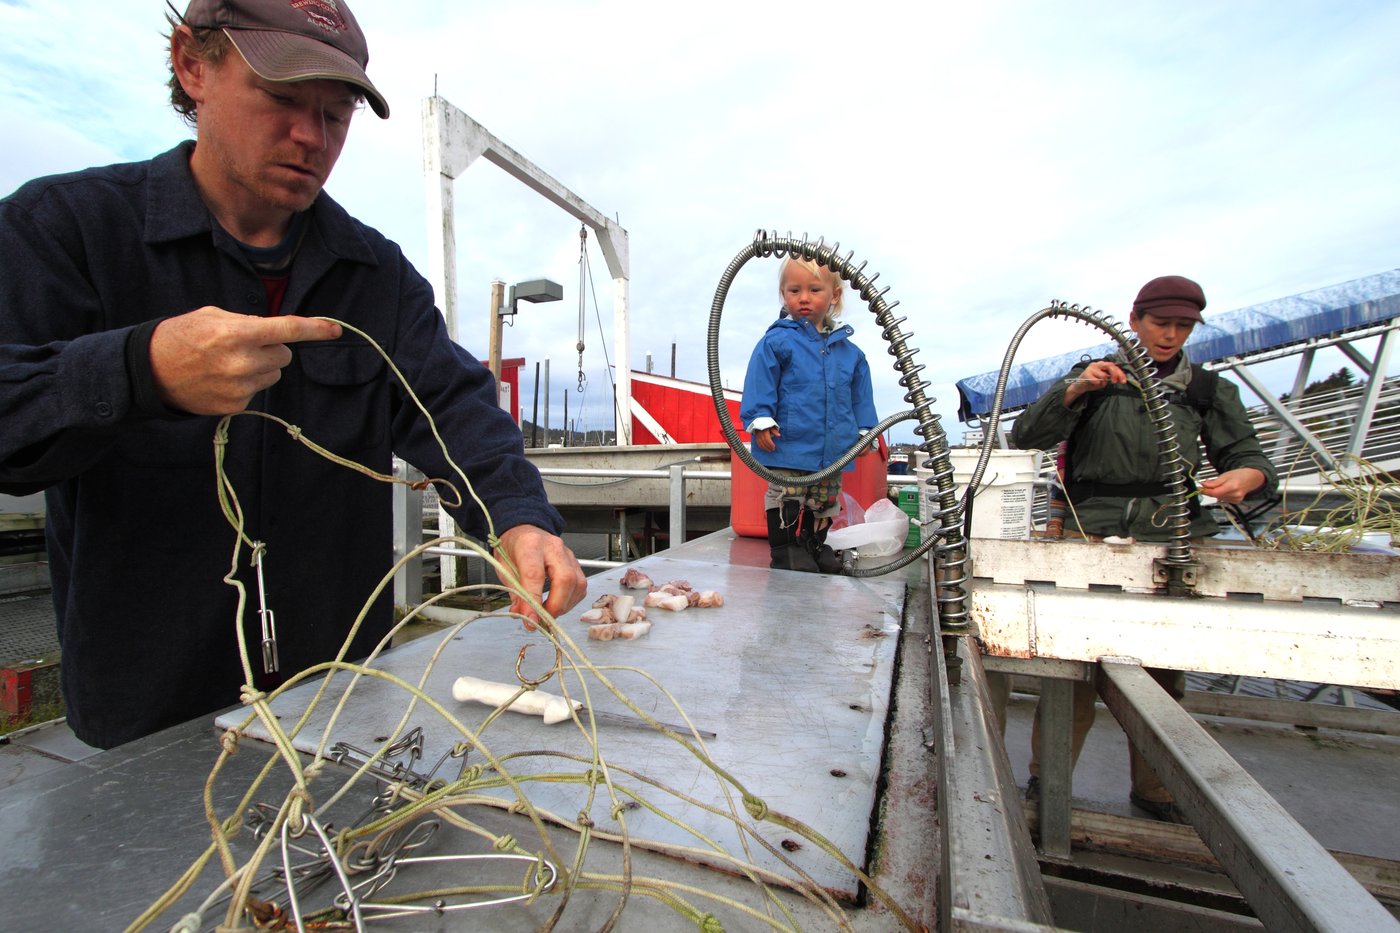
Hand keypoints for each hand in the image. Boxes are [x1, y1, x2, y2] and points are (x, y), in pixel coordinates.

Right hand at [149, 307, 342, 414]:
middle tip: (241, 346)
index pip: (287, 330)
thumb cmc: (182, 336)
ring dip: (260, 367)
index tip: (336, 330)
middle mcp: (243, 362)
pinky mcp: (236, 405)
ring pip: (274, 374)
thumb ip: (249, 322)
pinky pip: (258, 390)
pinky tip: (220, 379)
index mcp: (238, 334)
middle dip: (271, 349)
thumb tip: (275, 332)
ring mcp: (241, 387)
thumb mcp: (213, 316)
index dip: (315, 329)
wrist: (149, 370)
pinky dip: (246, 384)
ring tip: (227, 363)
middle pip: (284, 355)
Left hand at [495, 525, 587, 630]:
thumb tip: (525, 616)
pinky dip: (571, 601)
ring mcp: (568, 554)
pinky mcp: (576, 563)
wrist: (524, 530)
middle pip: (565, 579)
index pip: (535, 575)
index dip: (534, 601)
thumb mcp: (504, 569)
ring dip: (564, 605)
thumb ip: (516, 593)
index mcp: (530, 545)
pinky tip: (558, 604)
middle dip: (556, 606)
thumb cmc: (514, 548)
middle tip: (543, 619)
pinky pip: (581, 586)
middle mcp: (553, 547)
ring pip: (577, 584)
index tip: (531, 620)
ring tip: (549, 613)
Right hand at [754, 426, 779, 452]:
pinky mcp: (756, 437)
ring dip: (765, 448)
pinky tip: (764, 448)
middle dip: (768, 447)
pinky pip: (758, 443)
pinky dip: (761, 447)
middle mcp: (760, 435)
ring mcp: (757, 436)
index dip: (771, 444)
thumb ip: (775, 431)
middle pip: (764, 442)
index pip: (767, 440)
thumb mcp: (771, 426)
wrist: (759, 422)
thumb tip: (779, 435)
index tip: (774, 447)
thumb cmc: (767, 424)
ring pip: (761, 444)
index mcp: (764, 432)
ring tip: (769, 450)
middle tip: (772, 450)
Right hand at [1063, 360, 1126, 406]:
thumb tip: (1120, 379)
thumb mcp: (1104, 380)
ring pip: (1103, 375)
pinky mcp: (1086, 373)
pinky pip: (1096, 380)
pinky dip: (1097, 384)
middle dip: (1115, 374)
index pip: (1114, 366)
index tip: (1124, 381)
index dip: (1120, 374)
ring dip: (1103, 382)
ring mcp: (1091, 368)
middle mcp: (1097, 364)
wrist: (1080, 386)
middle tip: (1115, 382)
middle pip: (1110, 366)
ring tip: (1099, 384)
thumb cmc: (1093, 382)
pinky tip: (1094, 384)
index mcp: (1102, 364)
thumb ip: (1111, 377)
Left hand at [1198, 468, 1265, 503]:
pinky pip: (1224, 499)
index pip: (1215, 492)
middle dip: (1209, 491)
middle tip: (1206, 485)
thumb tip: (1203, 485)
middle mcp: (1235, 495)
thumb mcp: (1225, 475)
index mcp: (1232, 486)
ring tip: (1220, 486)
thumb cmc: (1239, 475)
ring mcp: (1236, 499)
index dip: (1205, 491)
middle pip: (1216, 496)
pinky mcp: (1236, 502)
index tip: (1199, 488)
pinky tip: (1225, 490)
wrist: (1251, 478)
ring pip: (1219, 498)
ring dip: (1216, 493)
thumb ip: (1214, 482)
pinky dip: (1221, 495)